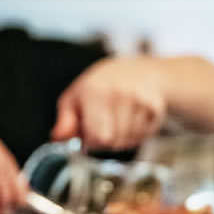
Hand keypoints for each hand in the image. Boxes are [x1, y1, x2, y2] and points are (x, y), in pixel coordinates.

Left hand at [53, 58, 167, 152]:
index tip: (88, 132)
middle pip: (112, 142)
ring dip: (120, 139)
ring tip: (117, 120)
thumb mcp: (75, 98)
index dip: (90, 141)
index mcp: (95, 92)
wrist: (138, 71)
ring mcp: (140, 101)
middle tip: (104, 125)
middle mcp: (119, 94)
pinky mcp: (155, 108)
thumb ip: (65, 121)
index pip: (97, 137)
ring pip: (127, 142)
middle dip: (104, 141)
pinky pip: (142, 137)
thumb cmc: (101, 87)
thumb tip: (58, 137)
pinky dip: (135, 135)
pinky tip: (131, 119)